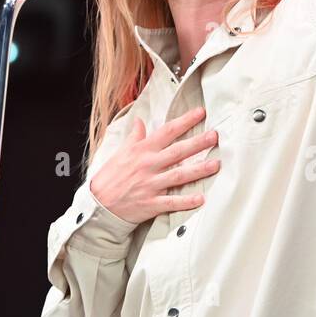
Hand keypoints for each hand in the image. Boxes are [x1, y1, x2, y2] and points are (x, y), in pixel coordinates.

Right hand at [89, 107, 219, 224]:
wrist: (99, 203)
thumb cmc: (110, 177)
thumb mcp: (120, 152)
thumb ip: (134, 137)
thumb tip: (140, 122)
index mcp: (142, 151)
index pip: (167, 131)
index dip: (185, 121)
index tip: (200, 113)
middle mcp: (148, 165)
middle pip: (177, 151)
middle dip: (198, 143)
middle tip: (215, 136)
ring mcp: (151, 184)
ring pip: (179, 175)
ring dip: (199, 170)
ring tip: (216, 164)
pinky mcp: (151, 203)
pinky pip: (172, 202)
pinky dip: (186, 201)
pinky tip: (201, 199)